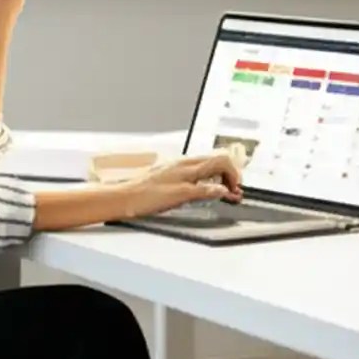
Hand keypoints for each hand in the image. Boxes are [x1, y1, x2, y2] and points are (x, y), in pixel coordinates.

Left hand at [120, 150, 243, 217]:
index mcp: (189, 166)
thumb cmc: (146, 197)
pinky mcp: (172, 173)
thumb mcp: (180, 196)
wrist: (123, 198)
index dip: (233, 174)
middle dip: (229, 175)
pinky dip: (207, 180)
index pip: (222, 161)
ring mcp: (178, 167)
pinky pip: (196, 172)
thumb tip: (223, 190)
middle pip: (217, 161)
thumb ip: (204, 191)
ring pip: (207, 166)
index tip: (235, 189)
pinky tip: (204, 190)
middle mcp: (185, 162)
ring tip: (222, 192)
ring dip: (219, 178)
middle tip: (233, 191)